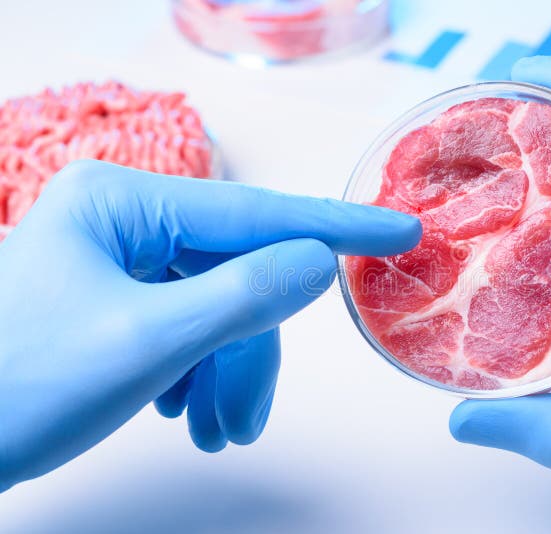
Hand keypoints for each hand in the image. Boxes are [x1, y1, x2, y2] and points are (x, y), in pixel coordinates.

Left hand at [0, 160, 420, 489]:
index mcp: (120, 201)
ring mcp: (119, 259)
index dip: (335, 227)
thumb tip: (319, 264)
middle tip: (244, 427)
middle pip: (235, 277)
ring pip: (215, 310)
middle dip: (248, 355)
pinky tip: (180, 413)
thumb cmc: (20, 389)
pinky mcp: (115, 300)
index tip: (400, 231)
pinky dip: (198, 374)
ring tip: (212, 436)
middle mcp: (122, 218)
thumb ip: (244, 296)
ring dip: (224, 375)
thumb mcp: (147, 342)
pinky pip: (187, 327)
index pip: (254, 213)